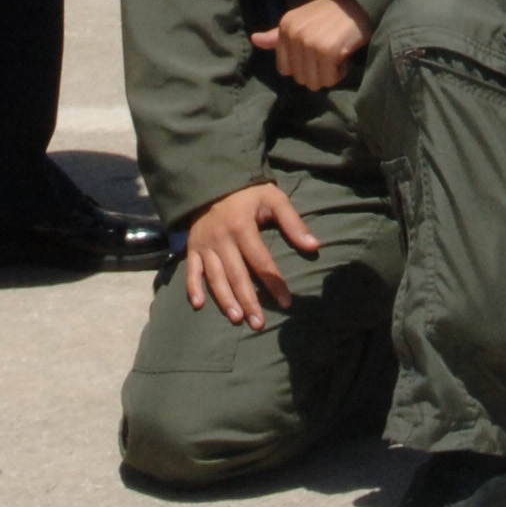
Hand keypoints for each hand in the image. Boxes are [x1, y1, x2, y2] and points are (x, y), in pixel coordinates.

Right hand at [180, 182, 319, 330]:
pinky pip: (191, 270)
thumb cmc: (249, 194)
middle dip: (249, 301)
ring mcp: (204, 244)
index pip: (261, 261)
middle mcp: (221, 238)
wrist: (214, 182)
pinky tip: (199, 305)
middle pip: (237, 275)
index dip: (274, 283)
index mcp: (242, 226)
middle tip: (259, 324)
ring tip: (237, 319)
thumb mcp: (274, 199)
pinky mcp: (192, 247)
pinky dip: (193, 288)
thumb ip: (293, 223)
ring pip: (215, 277)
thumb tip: (314, 246)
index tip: (286, 303)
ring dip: (225, 299)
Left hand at [251, 0, 371, 93]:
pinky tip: (344, 56)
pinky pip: (329, 79)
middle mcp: (293, 34)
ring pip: (314, 82)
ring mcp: (310, 43)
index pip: (285, 69)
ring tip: (336, 54)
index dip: (303, 66)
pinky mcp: (327, 51)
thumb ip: (277, 36)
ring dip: (328, 74)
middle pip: (300, 78)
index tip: (315, 53)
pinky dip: (339, 73)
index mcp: (285, 27)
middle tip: (329, 52)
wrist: (359, 4)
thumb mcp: (300, 21)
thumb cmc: (329, 15)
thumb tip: (254, 40)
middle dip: (317, 71)